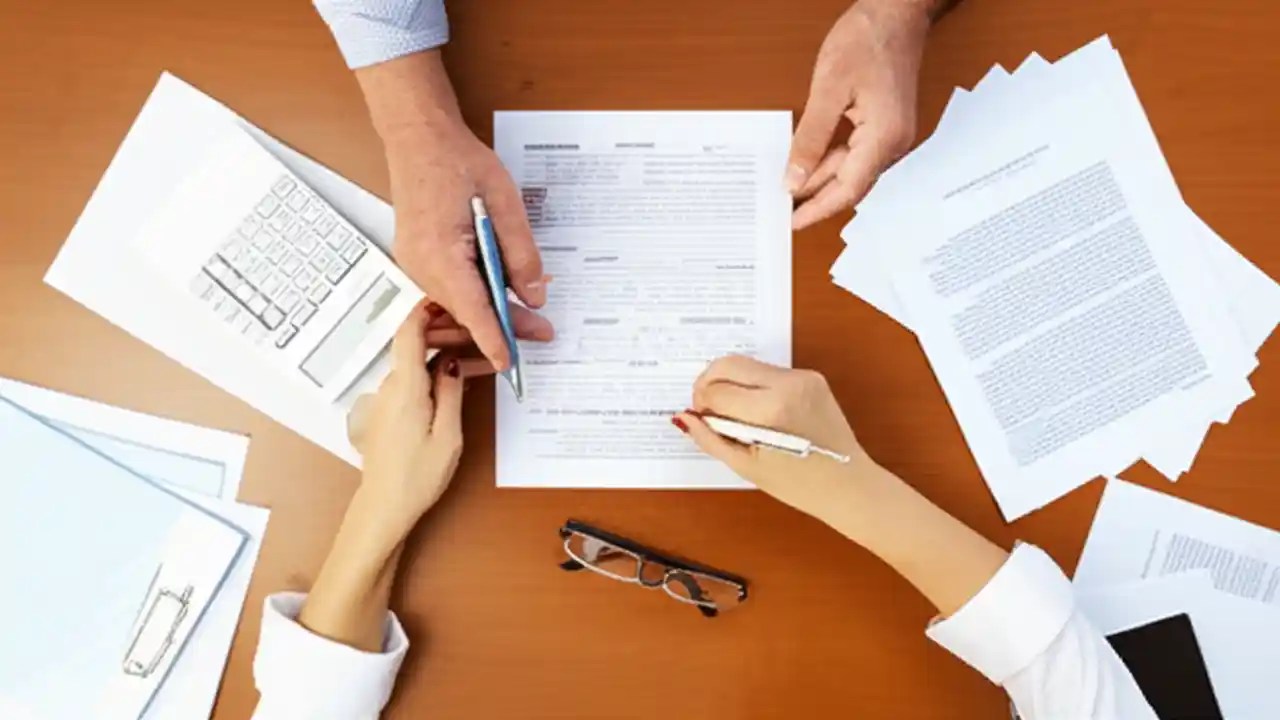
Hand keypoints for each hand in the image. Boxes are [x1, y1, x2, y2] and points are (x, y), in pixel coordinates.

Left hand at [347, 304, 465, 533]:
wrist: (384, 506)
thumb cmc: (416, 476)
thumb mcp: (448, 434)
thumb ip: (452, 392)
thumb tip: (455, 362)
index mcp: (405, 388)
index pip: (410, 333)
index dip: (427, 309)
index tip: (447, 296)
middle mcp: (390, 388)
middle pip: (418, 347)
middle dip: (449, 335)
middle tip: (482, 335)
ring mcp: (386, 400)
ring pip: (418, 366)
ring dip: (446, 359)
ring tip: (480, 363)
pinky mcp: (387, 412)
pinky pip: (412, 383)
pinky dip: (435, 377)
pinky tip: (457, 384)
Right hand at [357, 51, 553, 370]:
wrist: (417, 137)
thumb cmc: (458, 161)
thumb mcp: (504, 201)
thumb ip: (521, 253)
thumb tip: (534, 295)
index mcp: (440, 252)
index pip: (471, 309)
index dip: (493, 339)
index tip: (510, 365)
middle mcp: (419, 265)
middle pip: (465, 312)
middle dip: (504, 325)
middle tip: (544, 331)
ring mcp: (413, 263)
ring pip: (456, 303)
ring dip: (490, 311)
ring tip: (529, 315)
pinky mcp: (416, 258)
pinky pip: (448, 288)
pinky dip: (474, 295)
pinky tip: (500, 291)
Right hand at [675, 356, 874, 524]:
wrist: (849, 484)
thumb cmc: (800, 485)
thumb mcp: (746, 467)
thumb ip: (710, 438)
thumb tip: (684, 418)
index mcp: (770, 410)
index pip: (716, 390)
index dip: (701, 404)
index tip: (702, 418)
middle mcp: (788, 385)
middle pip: (729, 364)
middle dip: (709, 382)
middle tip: (707, 407)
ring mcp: (802, 377)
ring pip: (748, 365)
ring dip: (732, 383)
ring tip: (734, 415)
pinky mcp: (811, 377)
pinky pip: (769, 372)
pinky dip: (754, 386)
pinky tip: (758, 412)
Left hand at [787, 0, 930, 229]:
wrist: (897, 11)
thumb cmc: (868, 39)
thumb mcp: (828, 90)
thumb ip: (810, 138)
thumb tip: (794, 178)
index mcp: (884, 137)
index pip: (848, 189)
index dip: (818, 209)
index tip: (792, 222)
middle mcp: (894, 143)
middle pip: (850, 184)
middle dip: (816, 199)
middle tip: (782, 211)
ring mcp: (891, 134)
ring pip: (851, 170)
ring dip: (821, 180)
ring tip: (788, 189)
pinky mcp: (885, 125)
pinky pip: (856, 153)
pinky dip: (829, 161)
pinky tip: (807, 163)